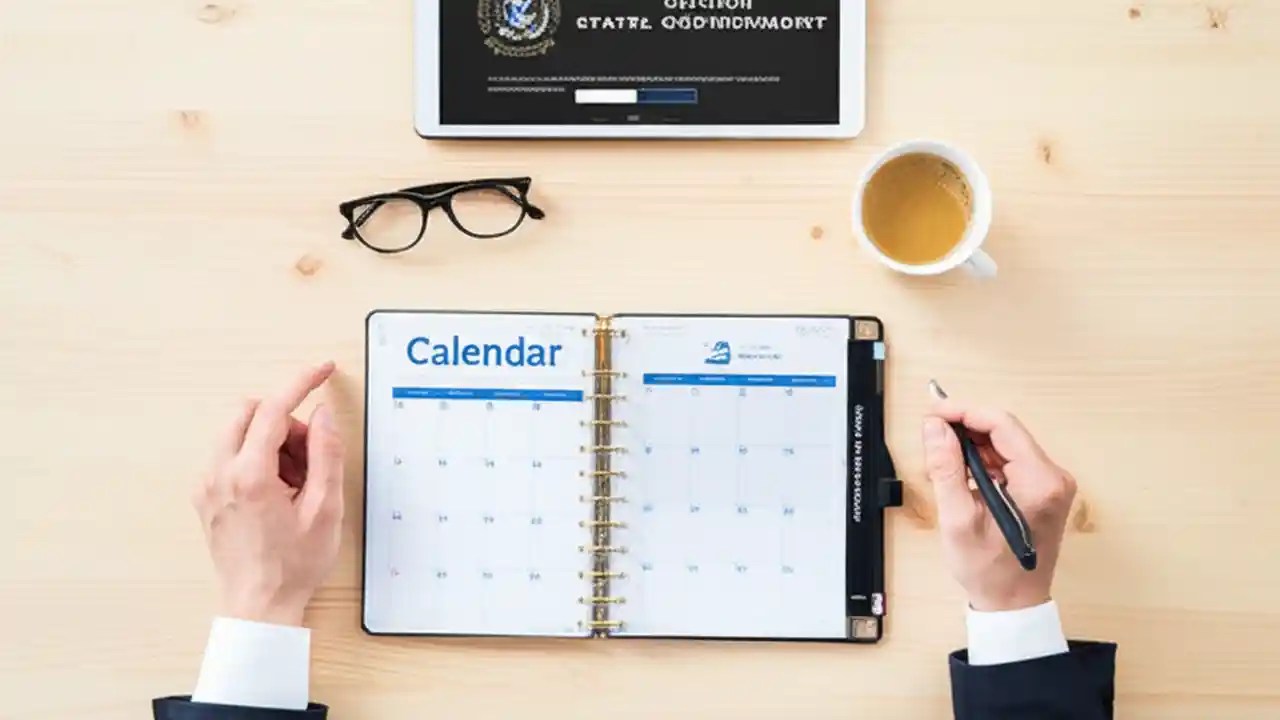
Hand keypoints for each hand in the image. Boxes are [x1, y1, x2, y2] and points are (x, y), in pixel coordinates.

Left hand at [193, 363, 344, 625]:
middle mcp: (219, 473)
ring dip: (270, 438)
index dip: (301, 383)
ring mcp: (206, 484)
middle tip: (310, 452)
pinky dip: (255, 455)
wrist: (259, 604)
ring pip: (237, 431)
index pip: (273, 409)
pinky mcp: (204, 495)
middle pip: (248, 412)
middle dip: (284, 418)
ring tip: (297, 480)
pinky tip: (278, 488)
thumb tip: (322, 415)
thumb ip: (326, 454)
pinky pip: (229, 453)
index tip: (321, 370)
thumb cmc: (294, 564)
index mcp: (250, 475)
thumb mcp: (325, 509)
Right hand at [923, 397, 1075, 611]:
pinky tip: (962, 473)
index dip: (964, 412)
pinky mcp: (1043, 490)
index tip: (933, 412)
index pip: (1001, 424)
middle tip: (930, 434)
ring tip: (942, 460)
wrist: (1014, 604)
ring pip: (1005, 444)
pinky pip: (1010, 460)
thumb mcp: (958, 518)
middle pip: (1004, 431)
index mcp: (1040, 482)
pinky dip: (984, 460)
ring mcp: (1051, 484)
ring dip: (972, 445)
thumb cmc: (990, 571)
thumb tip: (934, 427)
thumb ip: (946, 468)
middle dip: (965, 428)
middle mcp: (1054, 477)